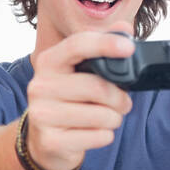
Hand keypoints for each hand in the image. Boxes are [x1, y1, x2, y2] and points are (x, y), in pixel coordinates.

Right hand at [24, 27, 135, 169]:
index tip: (129, 48)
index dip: (105, 44)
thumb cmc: (68, 102)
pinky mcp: (51, 140)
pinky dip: (105, 136)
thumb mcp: (80, 73)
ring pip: (101, 115)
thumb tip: (125, 28)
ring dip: (114, 119)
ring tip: (106, 119)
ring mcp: (42, 114)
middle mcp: (40, 86)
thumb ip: (101, 49)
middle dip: (120, 98)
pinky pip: (98, 137)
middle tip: (123, 103)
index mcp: (49, 62)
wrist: (44, 141)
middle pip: (97, 87)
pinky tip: (92, 134)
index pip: (77, 45)